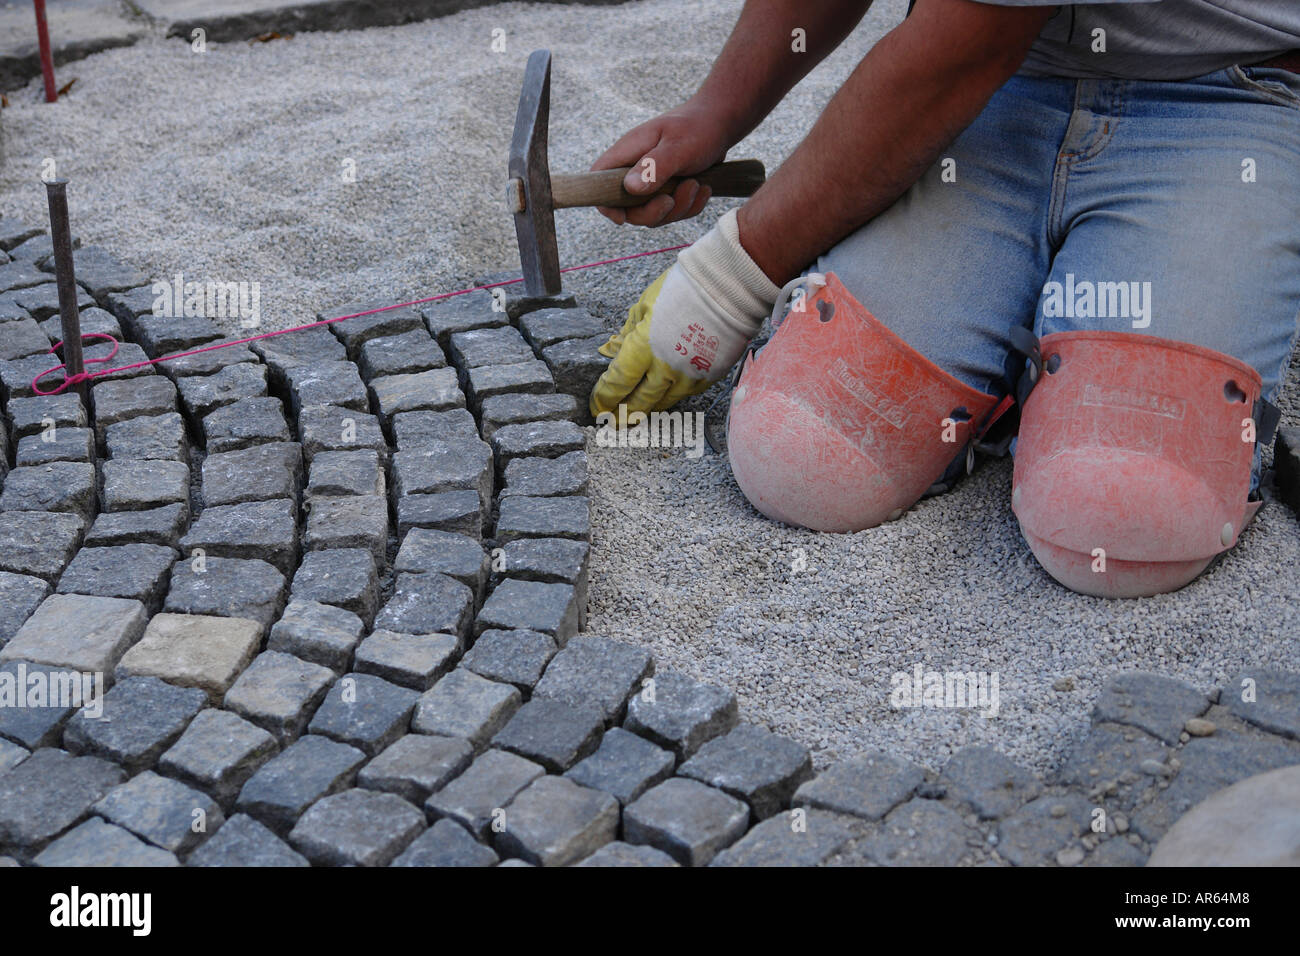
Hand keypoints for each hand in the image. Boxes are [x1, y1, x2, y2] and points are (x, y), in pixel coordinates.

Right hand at [590, 101, 730, 226]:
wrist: (721, 123)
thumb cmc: (697, 127)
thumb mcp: (678, 146)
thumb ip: (654, 166)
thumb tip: (630, 188)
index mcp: (628, 153)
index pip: (598, 180)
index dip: (605, 203)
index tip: (622, 218)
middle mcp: (635, 169)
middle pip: (628, 209)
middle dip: (653, 212)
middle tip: (673, 199)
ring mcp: (652, 182)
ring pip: (654, 214)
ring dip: (678, 207)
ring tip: (695, 184)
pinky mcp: (668, 190)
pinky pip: (673, 212)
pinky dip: (690, 206)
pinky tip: (703, 188)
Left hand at [590, 209, 779, 414]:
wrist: (728, 287)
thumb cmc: (682, 289)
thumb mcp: (644, 306)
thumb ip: (626, 334)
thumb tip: (610, 351)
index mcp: (644, 346)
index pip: (617, 383)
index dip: (604, 399)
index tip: (597, 406)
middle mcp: (666, 367)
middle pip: (638, 402)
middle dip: (622, 414)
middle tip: (613, 421)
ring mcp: (689, 375)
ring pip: (662, 403)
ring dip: (647, 408)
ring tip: (635, 412)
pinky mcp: (709, 377)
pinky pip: (685, 394)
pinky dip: (672, 395)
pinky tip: (664, 395)